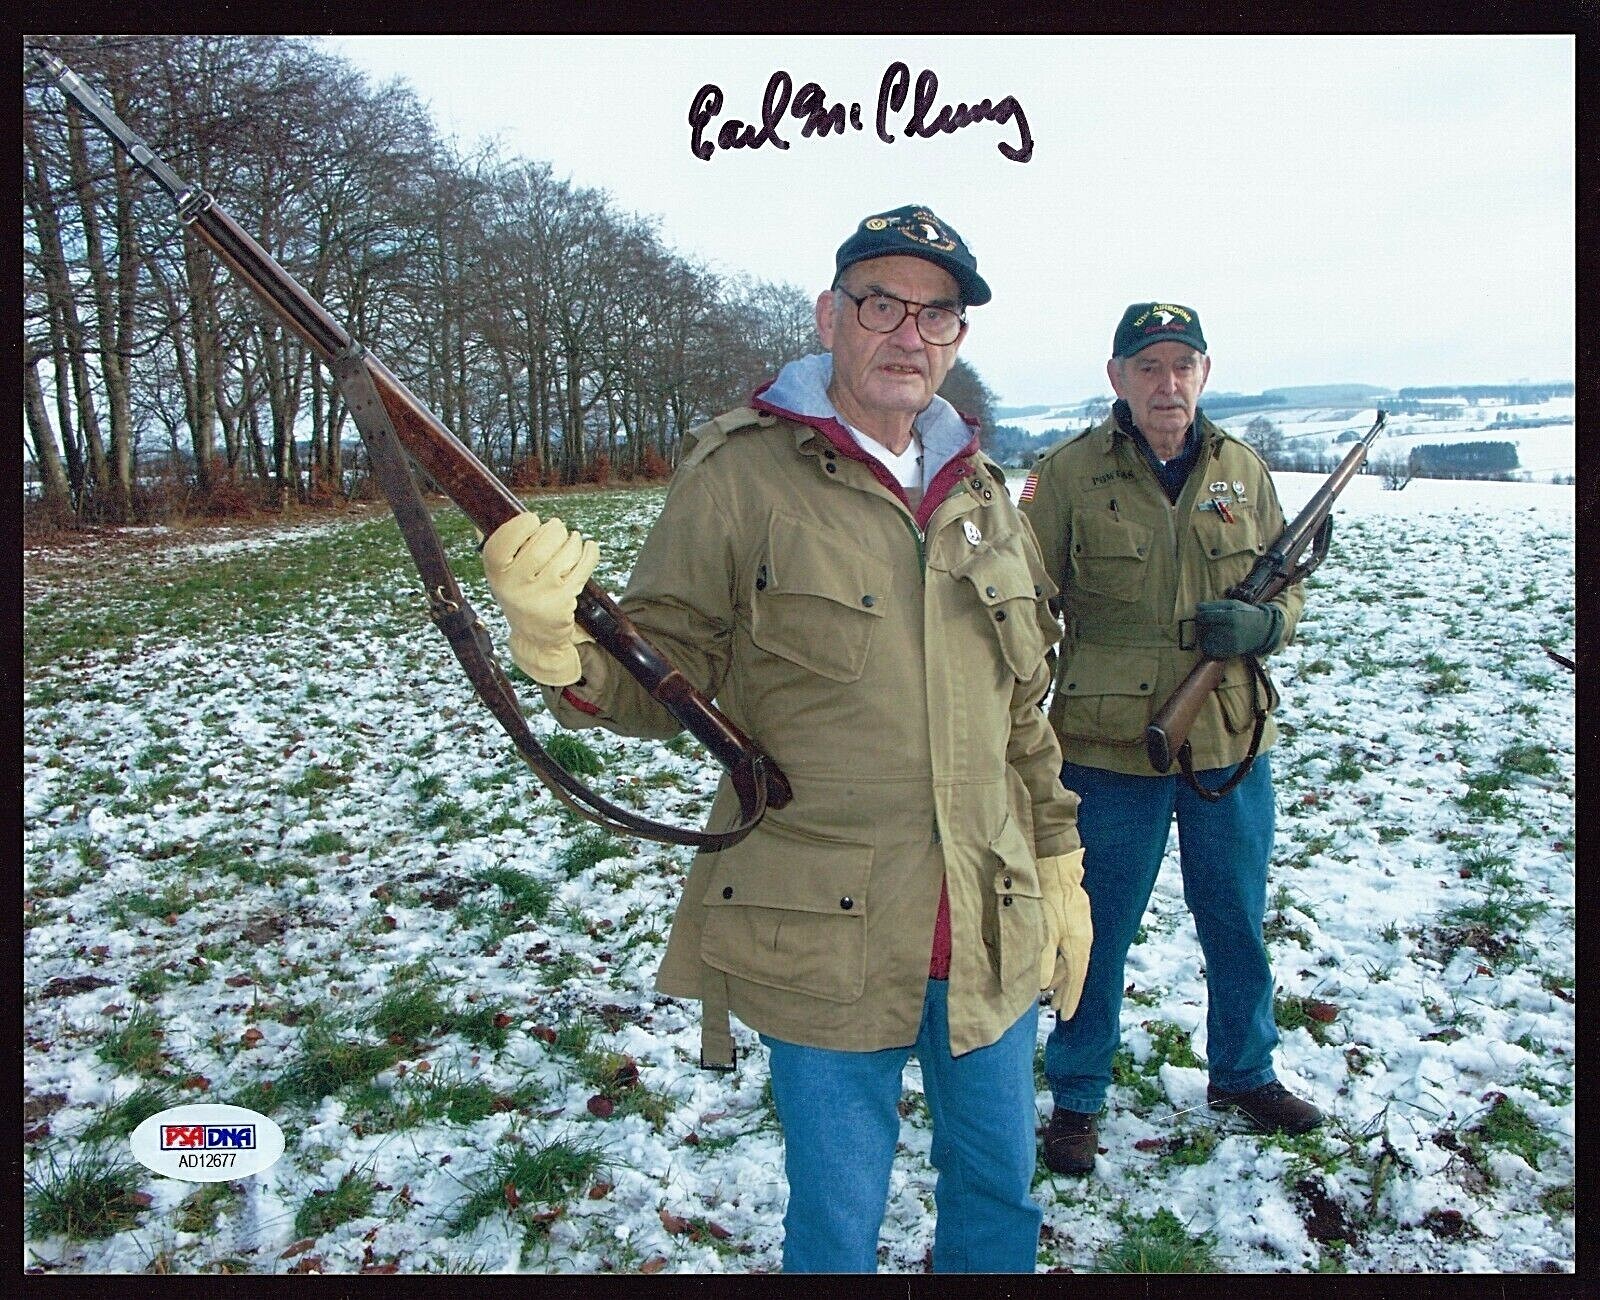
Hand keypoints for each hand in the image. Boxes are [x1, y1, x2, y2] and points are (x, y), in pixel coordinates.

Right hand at [481, 513, 599, 685]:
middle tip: (558, 529)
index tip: (533, 520)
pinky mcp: (563, 603)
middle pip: (541, 545)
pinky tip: (589, 546)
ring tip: (572, 540)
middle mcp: (514, 586)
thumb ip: (501, 544)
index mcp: (496, 574)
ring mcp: (540, 596)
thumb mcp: (503, 574)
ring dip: (573, 541)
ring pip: (565, 554)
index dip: (521, 525)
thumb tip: (494, 509)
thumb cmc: (521, 592)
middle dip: (555, 530)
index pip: (502, 543)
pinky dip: (589, 553)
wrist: (535, 636)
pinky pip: (582, 569)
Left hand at [1037, 849, 1091, 1017]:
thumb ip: (1044, 958)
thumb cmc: (1051, 898)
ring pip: (1068, 960)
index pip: (1076, 979)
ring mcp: (1078, 929)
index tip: (1065, 1016)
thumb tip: (1041, 984)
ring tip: (1047, 990)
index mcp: (1079, 945)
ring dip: (1058, 976)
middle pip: (1073, 972)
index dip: (1071, 998)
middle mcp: (1081, 939)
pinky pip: (1065, 948)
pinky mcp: (1071, 920)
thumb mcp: (1045, 931)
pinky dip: (1056, 960)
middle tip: (1055, 1009)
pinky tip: (1048, 963)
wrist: (1058, 866)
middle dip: (1064, 991)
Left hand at [1193, 599, 1283, 658]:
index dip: (1200, 616)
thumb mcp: (1234, 604)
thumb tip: (1197, 607)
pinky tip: (1214, 639)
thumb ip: (1215, 605)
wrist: (1263, 631)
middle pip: (1204, 629)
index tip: (1202, 615)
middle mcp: (1232, 631)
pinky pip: (1211, 650)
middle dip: (1201, 626)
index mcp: (1232, 616)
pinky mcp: (1231, 652)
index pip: (1205, 617)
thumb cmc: (1246, 614)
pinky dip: (1208, 645)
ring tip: (1210, 631)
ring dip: (1203, 636)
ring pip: (1205, 641)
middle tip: (1206, 623)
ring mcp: (1231, 643)